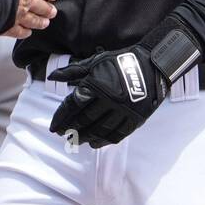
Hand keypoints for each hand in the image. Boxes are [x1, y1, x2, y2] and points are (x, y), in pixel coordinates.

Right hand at [0, 0, 57, 37]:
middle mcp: (24, 1)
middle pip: (40, 6)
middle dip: (47, 9)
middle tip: (53, 12)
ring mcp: (16, 15)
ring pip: (32, 21)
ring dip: (39, 22)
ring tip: (44, 24)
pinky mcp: (5, 27)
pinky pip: (17, 31)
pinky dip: (22, 32)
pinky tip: (25, 33)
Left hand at [48, 45, 168, 148]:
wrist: (151, 65)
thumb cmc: (120, 62)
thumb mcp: (95, 62)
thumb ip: (72, 71)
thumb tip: (52, 77)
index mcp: (96, 85)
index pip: (73, 105)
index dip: (61, 117)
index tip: (54, 126)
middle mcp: (108, 99)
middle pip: (84, 120)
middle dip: (70, 129)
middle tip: (63, 135)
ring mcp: (122, 110)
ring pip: (99, 129)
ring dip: (84, 137)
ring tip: (76, 141)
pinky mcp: (134, 118)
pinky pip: (116, 134)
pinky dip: (103, 140)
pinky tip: (94, 143)